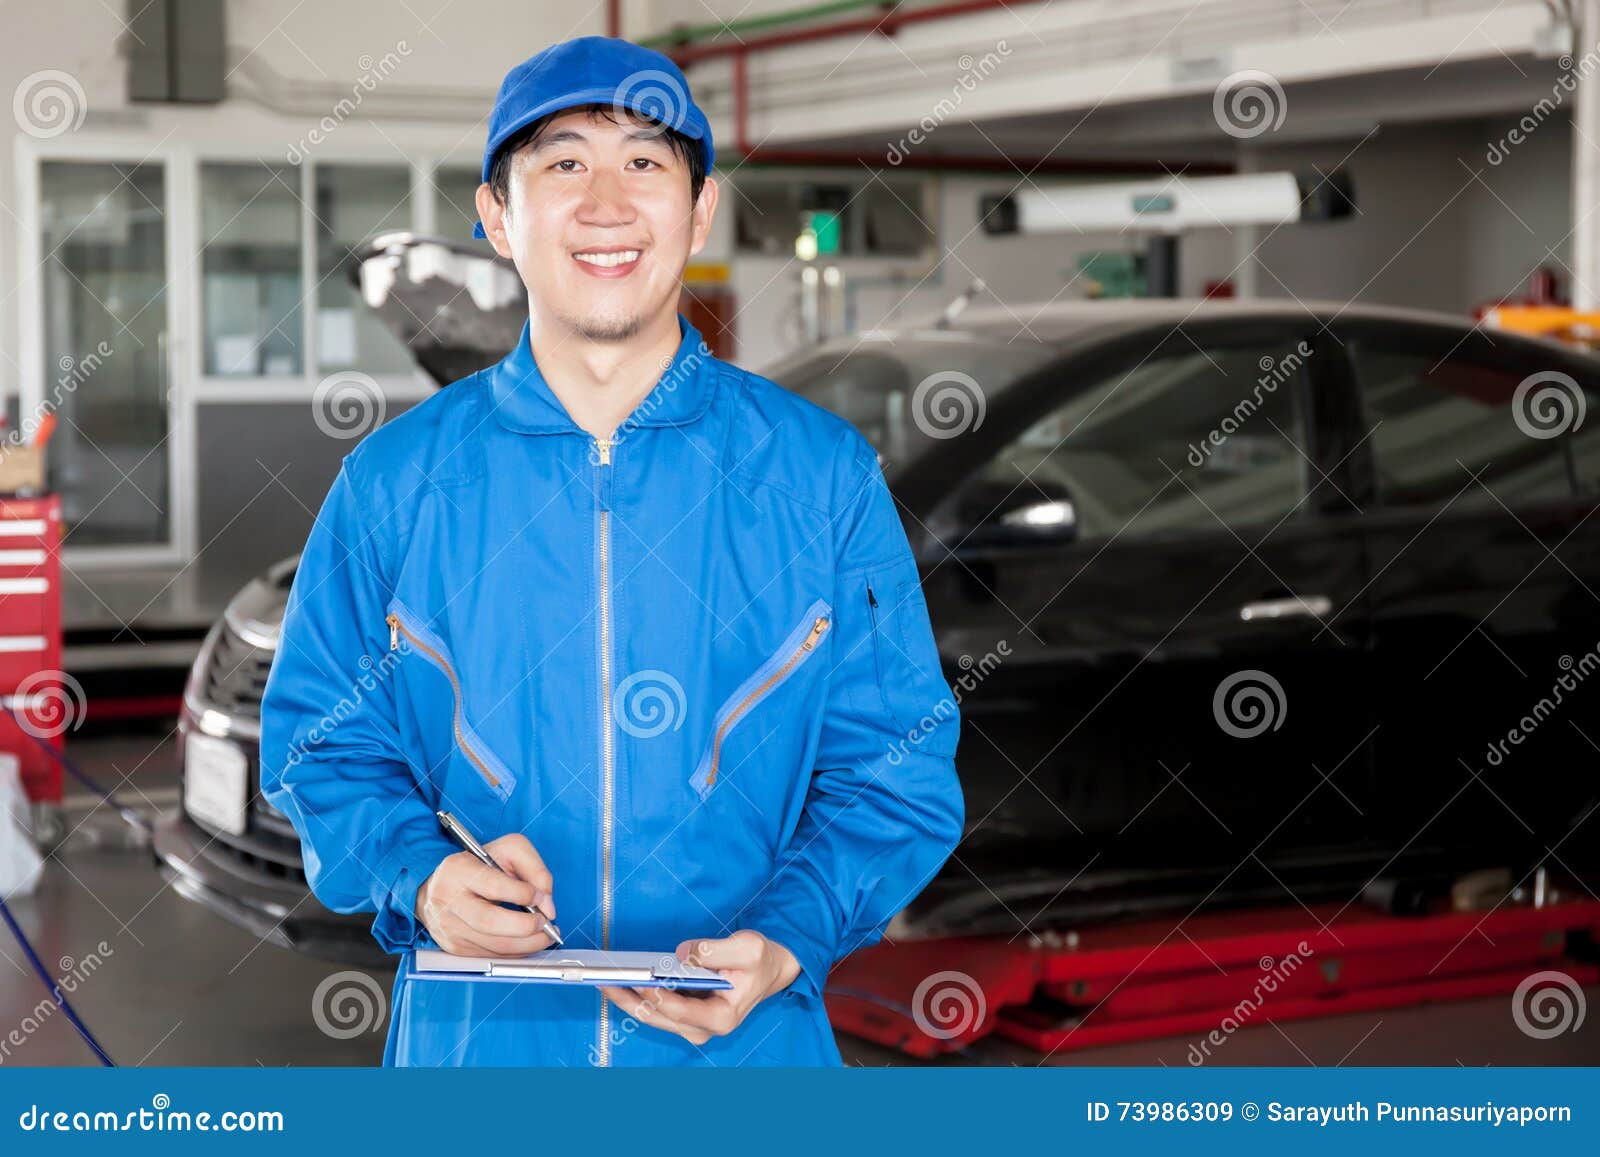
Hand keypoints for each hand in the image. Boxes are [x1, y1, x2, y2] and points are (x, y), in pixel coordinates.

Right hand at [415, 833, 556, 955]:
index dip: (522, 894)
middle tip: (546, 923)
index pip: (493, 886)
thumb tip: (547, 906)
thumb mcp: (509, 850)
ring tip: (545, 935)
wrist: (442, 885)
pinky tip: (528, 942)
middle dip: (526, 926)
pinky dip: (515, 952)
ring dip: (527, 944)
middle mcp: (448, 900)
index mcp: (458, 870)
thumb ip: (535, 870)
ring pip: (493, 945)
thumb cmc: (479, 866)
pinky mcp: (454, 947)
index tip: (541, 897)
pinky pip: (491, 956)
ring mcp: (449, 927)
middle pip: (490, 922)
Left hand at [599, 930, 800, 1046]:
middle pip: (658, 1018)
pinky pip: (655, 1009)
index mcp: (721, 1018)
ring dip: (628, 999)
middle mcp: (703, 1028)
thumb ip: (714, 950)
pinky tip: (621, 980)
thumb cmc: (759, 960)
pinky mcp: (684, 1015)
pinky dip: (637, 996)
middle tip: (606, 981)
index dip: (659, 998)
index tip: (641, 983)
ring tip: (605, 980)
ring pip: (651, 1016)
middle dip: (630, 1000)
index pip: (681, 1011)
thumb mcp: (747, 948)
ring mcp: (692, 1025)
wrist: (767, 969)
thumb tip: (680, 954)